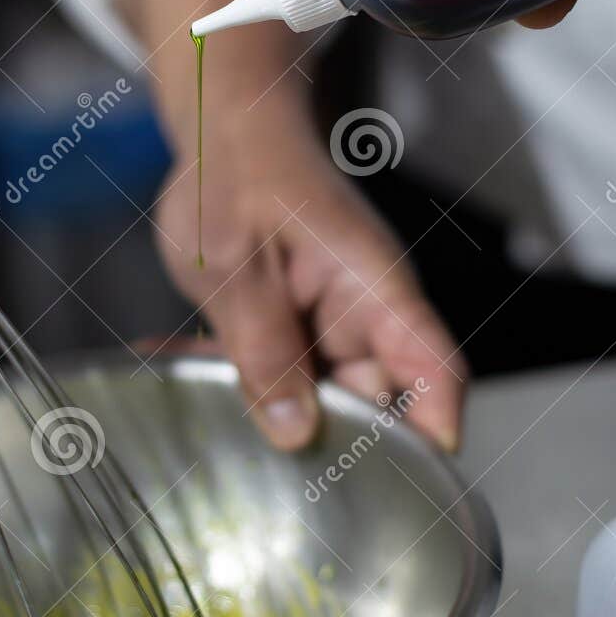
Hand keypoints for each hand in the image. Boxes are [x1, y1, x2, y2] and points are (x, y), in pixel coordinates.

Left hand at [153, 91, 464, 452]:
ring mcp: (329, 322)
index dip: (431, 433)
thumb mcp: (237, 268)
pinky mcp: (294, 328)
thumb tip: (297, 432)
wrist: (221, 129)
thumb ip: (264, 349)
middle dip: (329, 439)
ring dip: (267, 408)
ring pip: (319, 396)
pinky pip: (278, 374)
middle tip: (262, 464)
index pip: (436, 373)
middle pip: (377, 402)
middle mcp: (364, 313)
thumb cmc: (237, 175)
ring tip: (205, 393)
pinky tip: (178, 365)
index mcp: (374, 290)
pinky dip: (236, 380)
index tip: (402, 487)